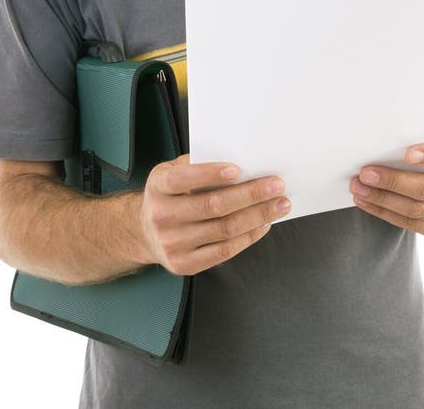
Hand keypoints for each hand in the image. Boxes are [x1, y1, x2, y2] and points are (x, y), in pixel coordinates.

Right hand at [139, 155, 290, 274]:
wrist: (144, 231)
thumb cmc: (169, 194)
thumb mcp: (172, 171)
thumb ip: (197, 164)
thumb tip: (240, 159)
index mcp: (158, 187)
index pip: (183, 178)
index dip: (210, 174)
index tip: (238, 169)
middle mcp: (162, 216)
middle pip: (213, 206)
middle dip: (250, 194)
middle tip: (276, 185)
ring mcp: (172, 244)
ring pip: (224, 230)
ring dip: (258, 216)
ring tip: (279, 204)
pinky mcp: (184, 264)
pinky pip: (224, 251)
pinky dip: (248, 237)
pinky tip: (263, 224)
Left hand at [349, 130, 423, 235]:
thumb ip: (420, 136)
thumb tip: (385, 135)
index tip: (407, 154)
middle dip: (393, 181)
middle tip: (365, 174)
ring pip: (417, 210)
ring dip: (383, 200)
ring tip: (359, 189)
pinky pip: (411, 225)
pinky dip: (385, 213)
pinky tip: (367, 202)